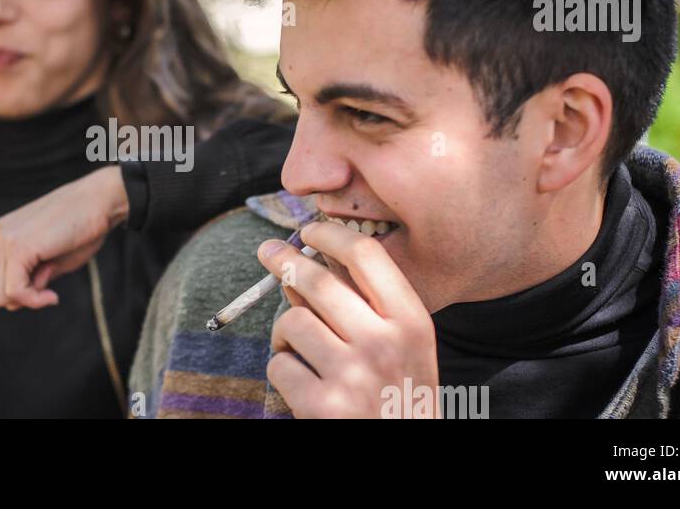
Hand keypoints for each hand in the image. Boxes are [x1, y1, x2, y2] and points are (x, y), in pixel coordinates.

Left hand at [0, 166, 127, 309]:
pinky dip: (34, 300)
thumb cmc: (79, 229)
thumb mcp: (46, 261)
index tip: (11, 291)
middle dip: (10, 302)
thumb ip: (25, 279)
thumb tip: (12, 303)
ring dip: (25, 302)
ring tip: (48, 290)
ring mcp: (4, 239)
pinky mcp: (20, 246)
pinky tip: (52, 295)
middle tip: (39, 291)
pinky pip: (14, 291)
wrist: (100, 200)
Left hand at [256, 221, 438, 417]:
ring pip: (291, 322)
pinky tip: (300, 379)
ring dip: (283, 329)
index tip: (310, 230)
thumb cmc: (400, 395)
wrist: (407, 450)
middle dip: (285, 261)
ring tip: (295, 344)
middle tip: (267, 251)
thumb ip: (368, 307)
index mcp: (411, 322)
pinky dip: (282, 367)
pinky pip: (279, 365)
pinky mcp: (321, 406)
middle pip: (318, 281)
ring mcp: (351, 375)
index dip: (331, 235)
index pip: (366, 257)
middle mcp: (383, 344)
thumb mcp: (406, 347)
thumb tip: (307, 264)